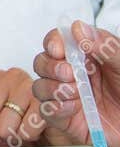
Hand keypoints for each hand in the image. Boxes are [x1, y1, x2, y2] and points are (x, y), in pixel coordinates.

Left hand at [0, 68, 45, 146]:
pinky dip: (29, 138)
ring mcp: (31, 87)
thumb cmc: (25, 123)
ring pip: (2, 128)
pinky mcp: (49, 104)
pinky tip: (36, 130)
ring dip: (12, 138)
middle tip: (8, 134)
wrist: (60, 132)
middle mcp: (11, 77)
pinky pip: (25, 131)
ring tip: (22, 131)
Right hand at [32, 21, 119, 143]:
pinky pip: (46, 110)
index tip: (59, 50)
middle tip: (70, 74)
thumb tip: (79, 29)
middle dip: (51, 67)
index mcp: (88, 57)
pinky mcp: (64, 118)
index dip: (53, 42)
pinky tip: (75, 107)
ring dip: (54, 88)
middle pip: (42, 62)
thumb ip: (107, 47)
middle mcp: (73, 74)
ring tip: (77, 92)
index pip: (58, 41)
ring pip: (39, 86)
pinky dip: (56, 107)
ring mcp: (67, 96)